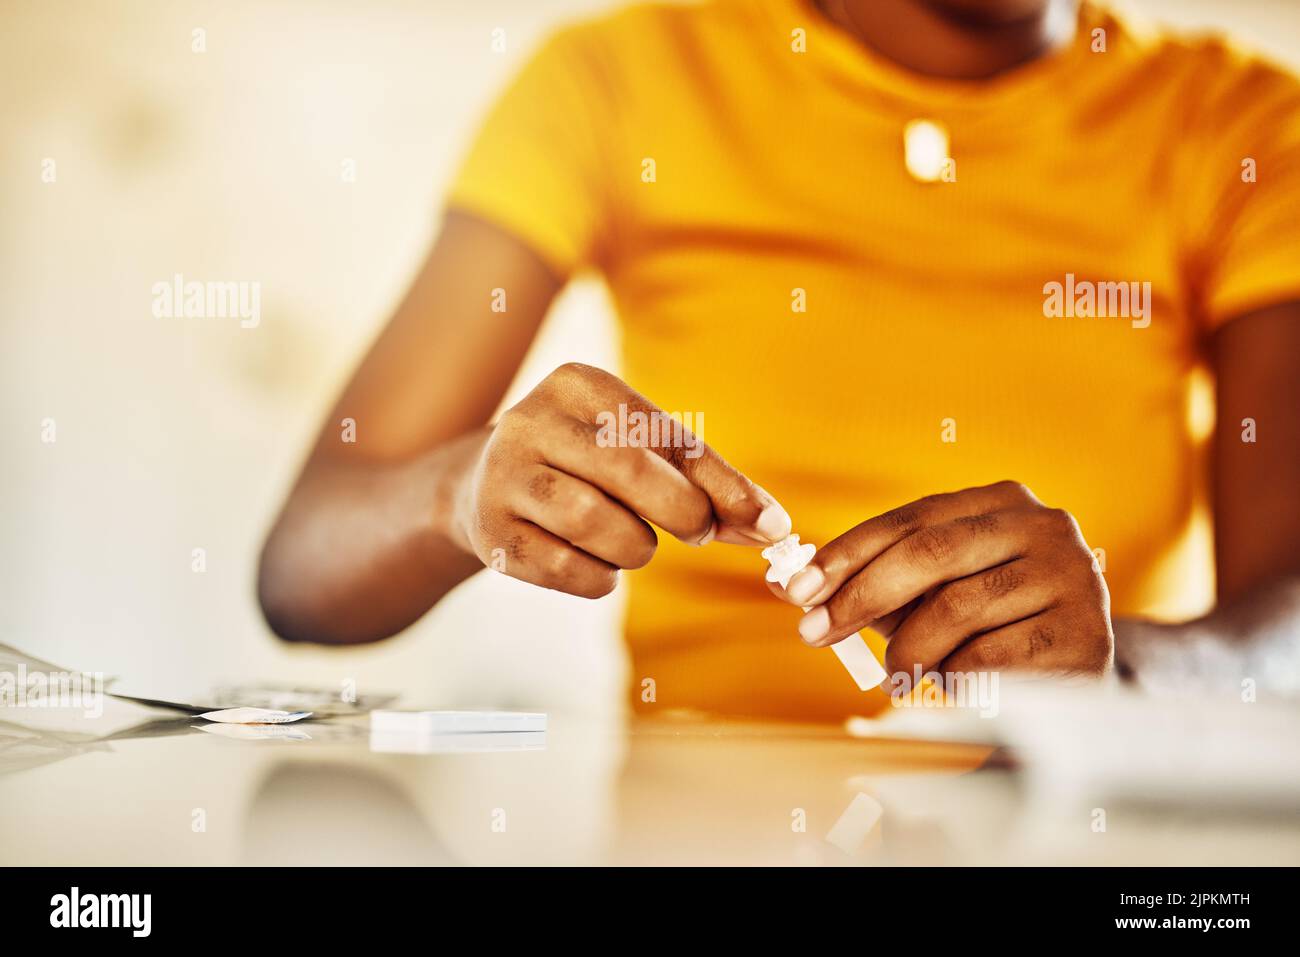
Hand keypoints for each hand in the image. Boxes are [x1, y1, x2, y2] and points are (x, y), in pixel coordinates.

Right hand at [453, 362, 790, 597]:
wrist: (477, 488)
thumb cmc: (583, 466)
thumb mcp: (634, 449)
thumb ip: (701, 480)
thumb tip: (770, 527)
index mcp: (578, 384)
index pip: (668, 435)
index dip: (726, 485)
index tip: (772, 526)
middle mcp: (532, 419)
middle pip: (633, 472)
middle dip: (685, 513)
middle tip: (700, 534)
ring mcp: (503, 476)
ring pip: (600, 525)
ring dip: (636, 549)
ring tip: (630, 542)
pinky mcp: (492, 534)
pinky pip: (571, 572)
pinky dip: (600, 579)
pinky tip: (595, 564)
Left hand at [775, 481, 1112, 677]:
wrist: (1074, 678)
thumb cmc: (989, 627)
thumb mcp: (937, 592)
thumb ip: (881, 582)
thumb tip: (800, 586)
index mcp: (1001, 501)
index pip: (910, 520)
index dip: (847, 553)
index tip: (795, 588)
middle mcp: (1043, 526)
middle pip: (930, 554)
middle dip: (860, 596)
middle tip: (813, 631)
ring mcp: (1071, 576)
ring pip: (955, 609)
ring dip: (910, 649)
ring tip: (901, 670)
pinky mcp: (1083, 634)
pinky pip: (987, 659)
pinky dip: (953, 678)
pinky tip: (954, 685)